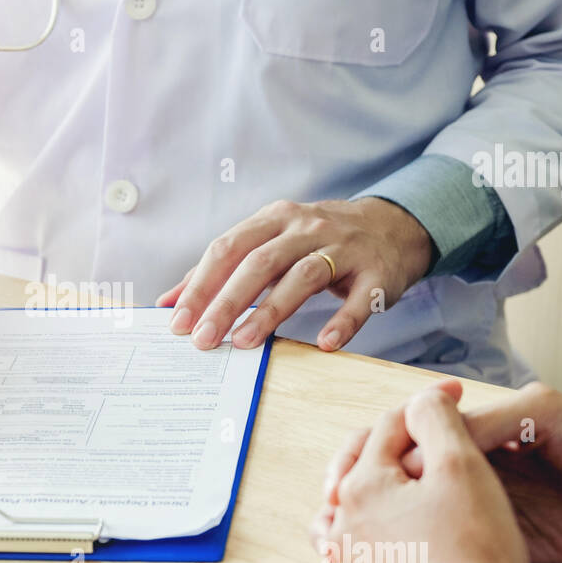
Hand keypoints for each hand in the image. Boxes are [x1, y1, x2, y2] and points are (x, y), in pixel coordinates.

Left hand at [155, 198, 432, 350]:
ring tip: (244, 343)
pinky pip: (359, 298)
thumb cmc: (316, 241)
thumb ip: (222, 269)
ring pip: (302, 276)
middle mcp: (306, 228)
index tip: (178, 321)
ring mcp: (344, 248)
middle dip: (226, 302)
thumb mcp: (270, 242)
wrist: (392, 226)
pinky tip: (325, 343)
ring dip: (270, 311)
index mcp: (273, 219)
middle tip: (203, 339)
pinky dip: (343, 321)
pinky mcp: (377, 272)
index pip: (228, 249)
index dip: (201, 284)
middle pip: (259, 263)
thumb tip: (169, 302)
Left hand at [310, 383, 532, 562]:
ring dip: (393, 497)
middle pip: (370, 471)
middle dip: (401, 450)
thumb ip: (437, 421)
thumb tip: (422, 400)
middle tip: (434, 436)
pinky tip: (422, 542)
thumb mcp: (462, 466)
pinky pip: (379, 560)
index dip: (429, 405)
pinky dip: (397, 540)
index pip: (390, 429)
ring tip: (420, 487)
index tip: (459, 394)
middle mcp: (346, 529)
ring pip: (369, 518)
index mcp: (361, 487)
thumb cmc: (475, 550)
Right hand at [326, 382, 561, 562]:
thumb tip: (425, 441)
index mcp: (468, 439)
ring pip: (405, 526)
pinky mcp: (496, 550)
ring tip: (337, 554)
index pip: (400, 444)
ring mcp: (476, 515)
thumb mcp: (540, 412)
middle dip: (350, 502)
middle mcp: (463, 476)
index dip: (369, 461)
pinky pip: (442, 559)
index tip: (347, 484)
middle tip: (329, 522)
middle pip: (390, 487)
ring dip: (365, 539)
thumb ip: (487, 422)